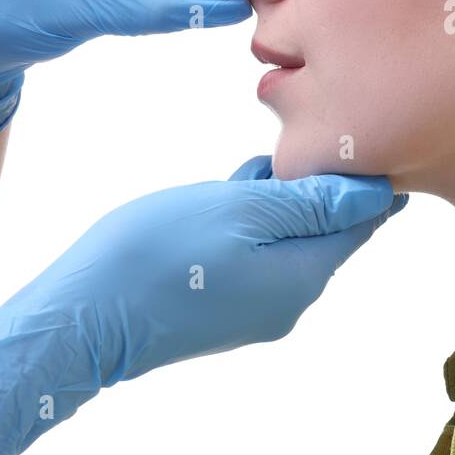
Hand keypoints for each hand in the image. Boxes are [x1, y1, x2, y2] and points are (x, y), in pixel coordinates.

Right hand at [0, 158, 406, 454]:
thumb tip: (376, 194)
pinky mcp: (222, 308)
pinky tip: (228, 194)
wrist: (78, 319)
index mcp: (305, 277)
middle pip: (328, 230)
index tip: (345, 135)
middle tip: (290, 144)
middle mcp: (290, 301)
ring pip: (289, 237)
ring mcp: (255, 309)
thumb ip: (312, 203)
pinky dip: (250, 220)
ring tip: (255, 167)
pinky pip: (256, 253)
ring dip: (278, 199)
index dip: (360, 177)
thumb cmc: (157, 254)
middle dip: (315, 185)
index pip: (362, 222)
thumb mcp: (241, 211)